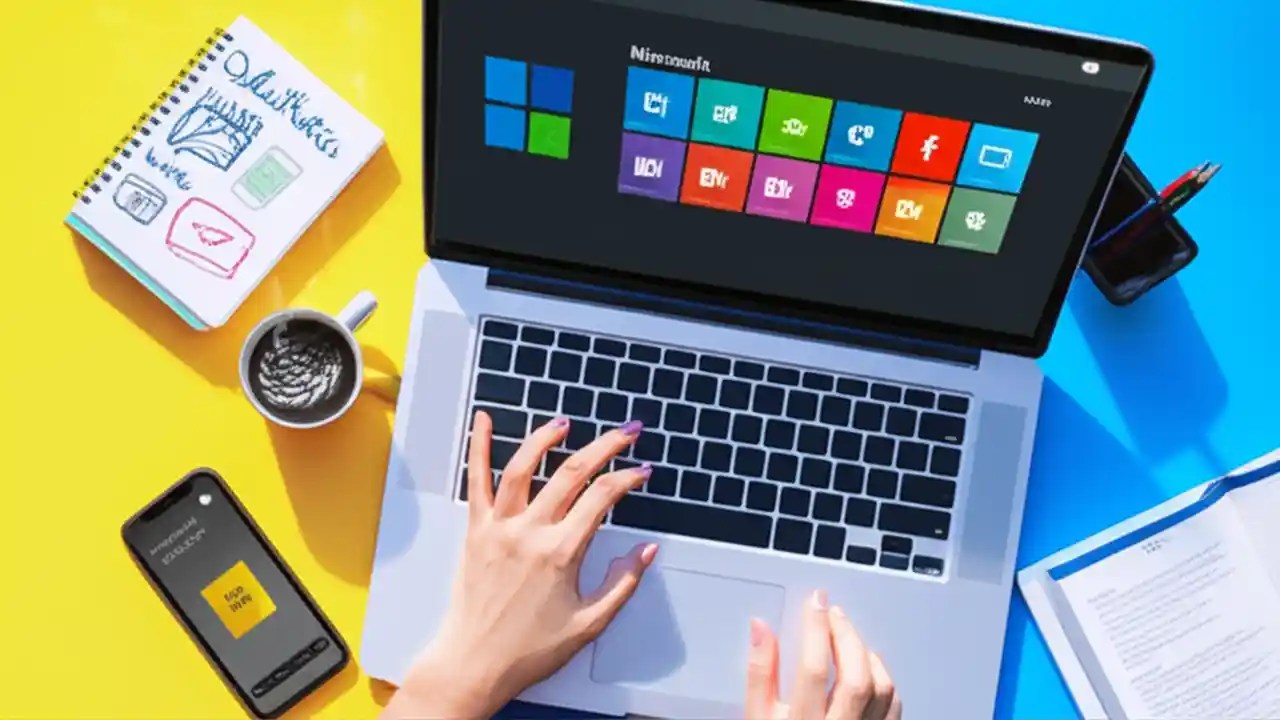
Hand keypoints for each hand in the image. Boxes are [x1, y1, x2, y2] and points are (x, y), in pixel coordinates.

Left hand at [382, 412, 657, 719]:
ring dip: (547, 438)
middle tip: (625, 432)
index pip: (603, 498)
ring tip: (566, 422)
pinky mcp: (475, 531)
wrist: (475, 663)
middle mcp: (530, 533)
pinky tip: (484, 420)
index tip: (641, 471)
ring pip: (524, 467)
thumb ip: (622, 582)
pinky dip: (478, 447)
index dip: (628, 478)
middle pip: (572, 473)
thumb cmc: (529, 649)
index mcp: (561, 553)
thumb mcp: (590, 622)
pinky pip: (476, 481)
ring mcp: (499, 528)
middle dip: (605, 446)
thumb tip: (647, 551)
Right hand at [746, 590, 900, 719]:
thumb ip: (759, 672)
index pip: (814, 669)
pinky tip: (870, 666)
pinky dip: (885, 679)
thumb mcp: (756, 717)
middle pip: (855, 677)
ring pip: (882, 691)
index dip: (816, 628)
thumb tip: (761, 627)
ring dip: (868, 655)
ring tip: (850, 637)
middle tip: (834, 614)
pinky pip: (894, 707)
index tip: (815, 602)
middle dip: (847, 637)